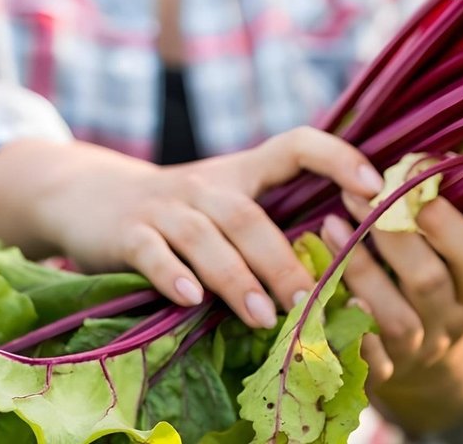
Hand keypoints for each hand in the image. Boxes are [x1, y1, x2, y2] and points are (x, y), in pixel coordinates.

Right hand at [0, 128, 383, 329]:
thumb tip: (349, 277)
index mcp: (242, 173)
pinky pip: (152, 252)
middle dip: (283, 260)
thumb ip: (273, 227)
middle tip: (312, 302)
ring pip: (206, 237)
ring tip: (263, 316)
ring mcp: (165, 207)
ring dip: (236, 277)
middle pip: (250, 216)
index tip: (374, 187)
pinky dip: (171, 274)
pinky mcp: (127, 233)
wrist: (89, 197)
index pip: (296, 144)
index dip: (337, 156)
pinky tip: (190, 299)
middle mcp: (207, 185)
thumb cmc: (180, 214)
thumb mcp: (226, 205)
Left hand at [320, 189, 462, 387]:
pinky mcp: (382, 377)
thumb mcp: (449, 258)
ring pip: (396, 320)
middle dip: (391, 235)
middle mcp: (450, 324)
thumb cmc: (431, 287)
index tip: (410, 181)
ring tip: (328, 227)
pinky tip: (318, 290)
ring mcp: (417, 354)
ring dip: (360, 271)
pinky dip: (343, 326)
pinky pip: (364, 358)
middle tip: (355, 195)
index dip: (447, 222)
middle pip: (429, 283)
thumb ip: (438, 215)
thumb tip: (426, 154)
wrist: (429, 367)